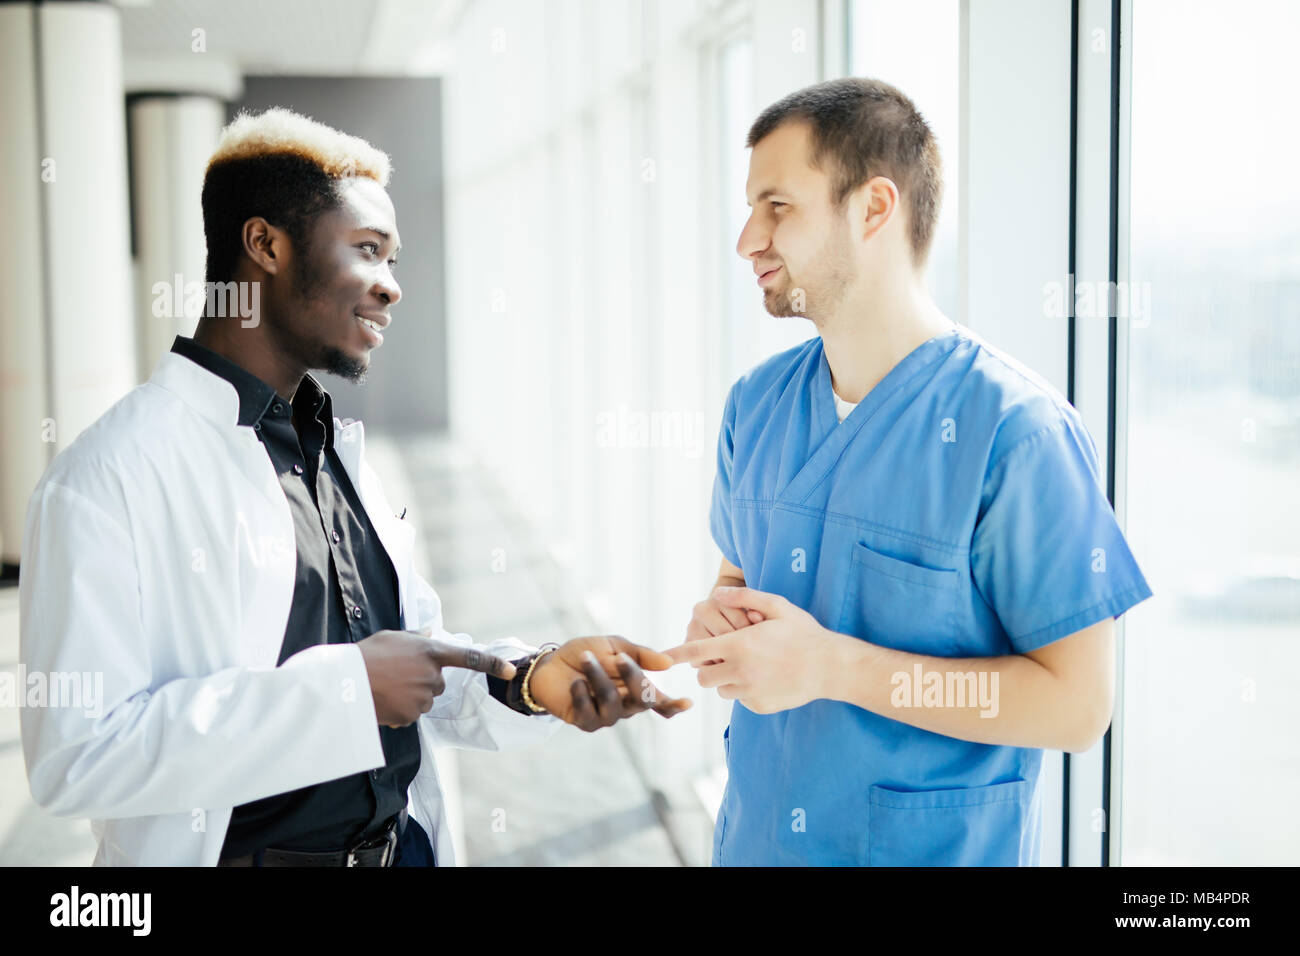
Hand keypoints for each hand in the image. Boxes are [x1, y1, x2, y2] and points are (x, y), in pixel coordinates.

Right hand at [358, 628, 516, 726]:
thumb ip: (416, 639)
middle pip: (438, 683)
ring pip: (424, 699)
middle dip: (422, 680)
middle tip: (396, 674)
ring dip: (411, 696)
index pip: (469, 658)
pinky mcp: (411, 716)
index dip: (491, 664)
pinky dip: (400, 710)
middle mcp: (431, 676)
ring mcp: (422, 698)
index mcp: (430, 652)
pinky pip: (411, 715)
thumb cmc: (367, 655)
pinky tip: (384, 700)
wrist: (345, 683)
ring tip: (387, 686)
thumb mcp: (393, 638)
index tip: (509, 671)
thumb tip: (429, 633)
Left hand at [526, 636, 692, 730]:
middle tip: (620, 658)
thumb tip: (668, 663)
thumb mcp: (613, 646)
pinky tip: (575, 683)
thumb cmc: (585, 654)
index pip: (660, 701)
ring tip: (586, 659)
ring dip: (599, 678)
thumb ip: (640, 655)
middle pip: (643, 700)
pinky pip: (590, 712)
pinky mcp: (586, 722)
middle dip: (634, 678)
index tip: (688, 702)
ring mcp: (607, 716)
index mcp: (636, 687)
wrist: (550, 663)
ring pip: (614, 703)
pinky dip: (582, 693)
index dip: (674, 705)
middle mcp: (626, 705)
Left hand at [665, 587, 838, 714]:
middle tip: (726, 657)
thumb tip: (716, 593)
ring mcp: (750, 692)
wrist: (830, 667)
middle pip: (703, 676)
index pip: (696, 651)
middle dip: (708, 667)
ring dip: (727, 680)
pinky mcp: (759, 707)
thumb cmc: (803, 633)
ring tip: (751, 667)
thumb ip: (744, 597)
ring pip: (721, 690)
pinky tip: (767, 679)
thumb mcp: (777, 606)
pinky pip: (741, 700)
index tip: (660, 659)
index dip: (675, 655)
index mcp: (740, 646)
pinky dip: (746, 691)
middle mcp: (740, 671)